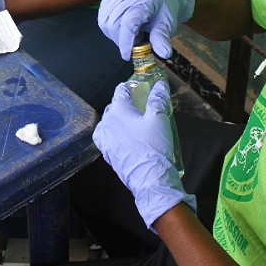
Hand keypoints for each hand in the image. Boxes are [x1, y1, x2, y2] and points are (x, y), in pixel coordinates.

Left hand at [93, 82, 194, 229]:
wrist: (150, 180)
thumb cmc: (154, 148)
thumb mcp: (160, 118)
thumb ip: (158, 99)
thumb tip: (160, 86)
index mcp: (117, 110)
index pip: (120, 90)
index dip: (130, 86)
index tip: (138, 87)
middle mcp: (107, 123)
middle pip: (114, 105)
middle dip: (126, 103)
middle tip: (141, 105)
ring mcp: (105, 139)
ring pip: (109, 122)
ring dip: (119, 119)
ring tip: (134, 122)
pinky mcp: (107, 153)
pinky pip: (107, 137)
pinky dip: (115, 133)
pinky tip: (126, 137)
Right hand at [98, 0, 194, 59]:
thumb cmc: (165, 8)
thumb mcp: (167, 24)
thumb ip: (162, 38)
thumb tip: (163, 53)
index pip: (129, 22)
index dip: (126, 41)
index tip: (127, 55)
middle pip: (114, 23)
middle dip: (120, 39)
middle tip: (131, 45)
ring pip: (105, 20)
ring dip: (114, 34)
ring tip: (128, 34)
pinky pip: (103, 14)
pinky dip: (109, 25)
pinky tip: (121, 26)